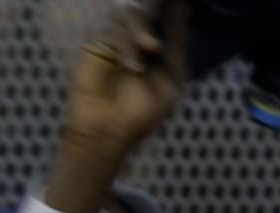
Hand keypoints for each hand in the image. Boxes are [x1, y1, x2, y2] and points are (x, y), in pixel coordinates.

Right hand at [46, 0, 187, 212]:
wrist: (108, 133)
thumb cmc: (142, 113)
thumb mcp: (171, 78)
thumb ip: (176, 42)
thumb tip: (184, 5)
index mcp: (157, 44)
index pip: (165, 14)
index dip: (170, 7)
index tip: (179, 0)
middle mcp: (135, 37)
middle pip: (147, 7)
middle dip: (156, 8)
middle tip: (162, 21)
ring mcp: (115, 39)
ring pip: (129, 15)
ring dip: (142, 29)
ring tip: (152, 49)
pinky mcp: (96, 45)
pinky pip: (112, 31)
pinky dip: (127, 46)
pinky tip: (132, 67)